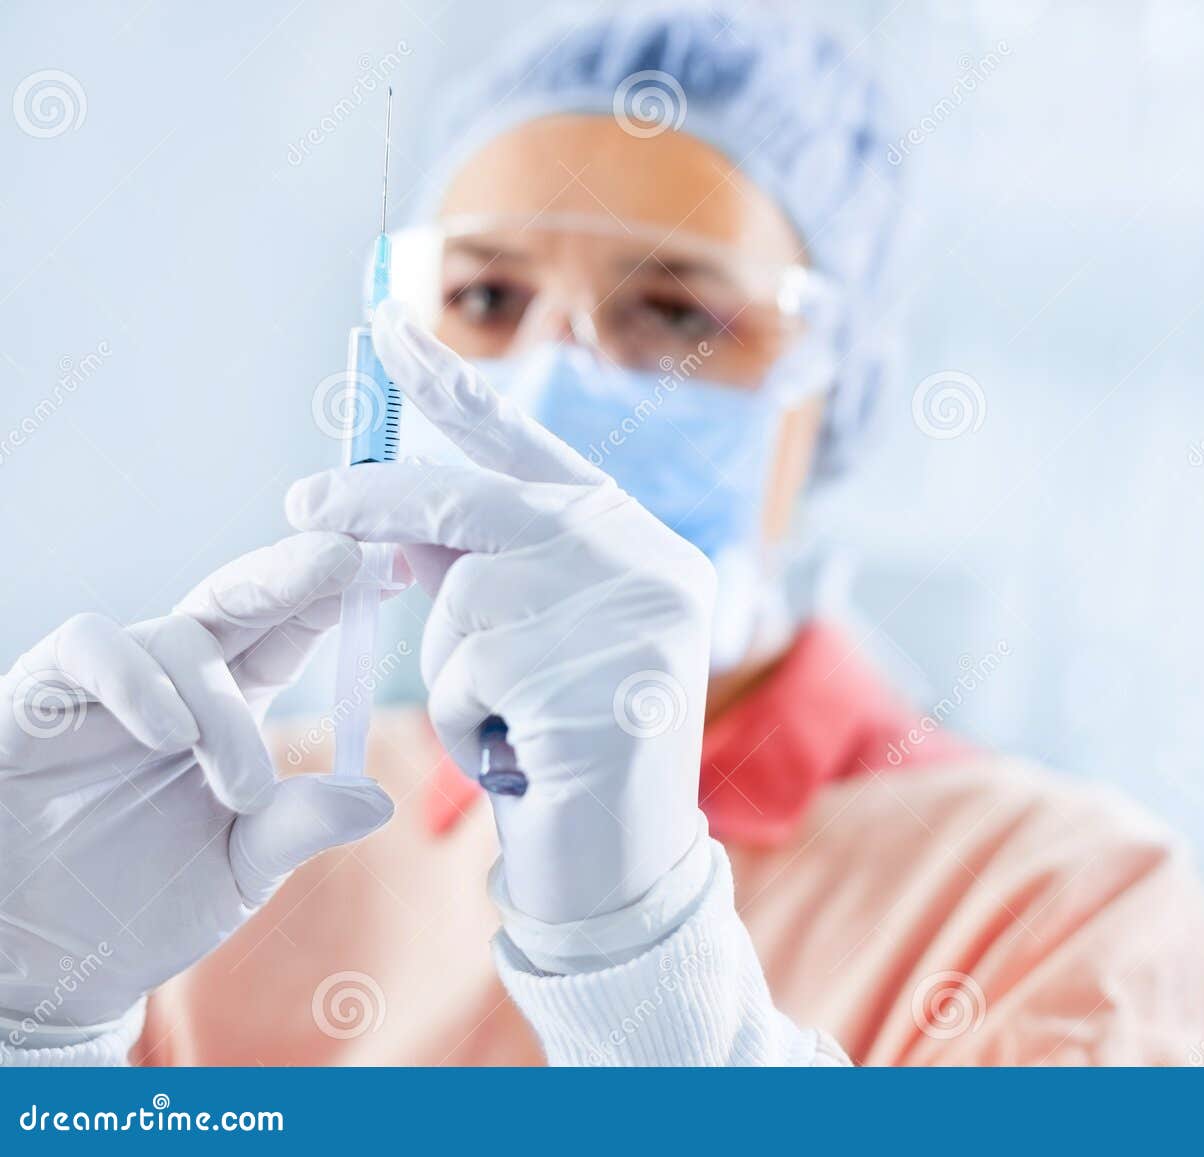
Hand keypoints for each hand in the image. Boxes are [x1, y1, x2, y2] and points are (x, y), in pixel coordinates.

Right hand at [0, 533, 393, 1029]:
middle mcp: (171, 681)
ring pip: (179, 635)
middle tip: (349, 557)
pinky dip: (138, 680)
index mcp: (228, 709)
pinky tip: (170, 734)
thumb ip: (298, 828)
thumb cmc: (140, 906)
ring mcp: (105, 685)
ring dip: (224, 704)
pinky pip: (89, 645)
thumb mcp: (239, 870)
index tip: (395, 570)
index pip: (287, 634)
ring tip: (243, 787)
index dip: (333, 598)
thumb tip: (377, 798)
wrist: (41, 963)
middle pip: (239, 598)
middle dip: (295, 572)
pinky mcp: (37, 696)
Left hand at [286, 299, 713, 925]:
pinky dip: (469, 729)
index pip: (530, 449)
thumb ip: (485, 567)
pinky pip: (471, 679)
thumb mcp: (531, 638)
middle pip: (479, 506)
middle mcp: (648, 562)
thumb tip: (386, 519)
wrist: (625, 865)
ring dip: (454, 676)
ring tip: (510, 725)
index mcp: (633, 539)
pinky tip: (522, 759)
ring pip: (464, 607)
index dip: (453, 389)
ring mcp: (635, 618)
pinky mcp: (605, 681)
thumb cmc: (562, 747)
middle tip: (298, 506)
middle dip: (377, 506)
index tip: (384, 326)